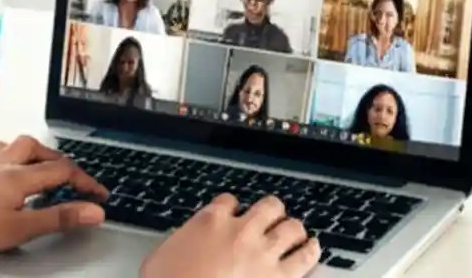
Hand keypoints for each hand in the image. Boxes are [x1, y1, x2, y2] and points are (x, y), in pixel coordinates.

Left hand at [0, 135, 107, 261]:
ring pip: (4, 146)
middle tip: (65, 176)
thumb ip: (58, 218)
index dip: (85, 182)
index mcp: (19, 176)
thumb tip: (93, 211)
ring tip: (29, 167)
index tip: (98, 195)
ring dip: (22, 153)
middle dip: (53, 159)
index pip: (62, 172)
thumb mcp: (20, 229)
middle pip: (33, 148)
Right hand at [141, 194, 319, 277]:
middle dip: (271, 212)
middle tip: (271, 219)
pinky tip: (311, 249)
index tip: (232, 214)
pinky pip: (304, 257)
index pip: (228, 202)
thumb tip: (185, 244)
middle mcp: (241, 231)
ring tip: (294, 233)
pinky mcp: (280, 277)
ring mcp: (263, 254)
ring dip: (292, 229)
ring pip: (291, 227)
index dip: (232, 208)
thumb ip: (181, 243)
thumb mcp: (160, 259)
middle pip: (268, 207)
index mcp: (209, 222)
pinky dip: (310, 251)